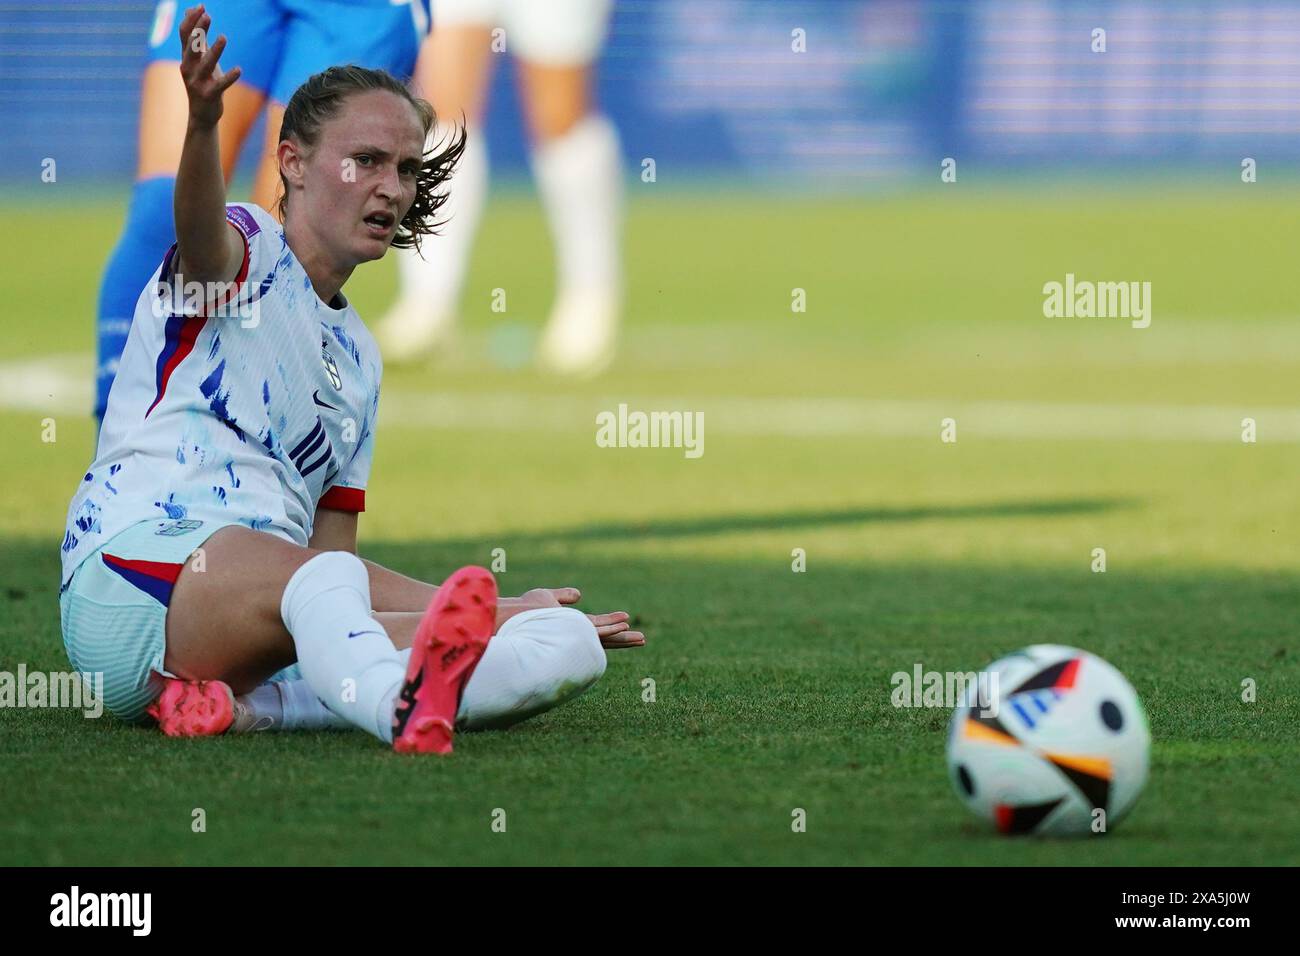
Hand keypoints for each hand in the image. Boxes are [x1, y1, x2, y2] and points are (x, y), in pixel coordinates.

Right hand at [178, 5, 240, 126]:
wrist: (201, 114)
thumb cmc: (203, 81)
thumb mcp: (199, 58)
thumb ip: (198, 36)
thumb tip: (193, 10)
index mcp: (186, 57)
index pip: (185, 35)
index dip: (192, 20)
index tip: (202, 6)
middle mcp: (188, 68)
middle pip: (191, 46)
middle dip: (199, 30)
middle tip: (208, 15)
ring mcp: (197, 82)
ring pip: (205, 64)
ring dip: (215, 51)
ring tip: (223, 37)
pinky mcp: (209, 95)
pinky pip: (220, 85)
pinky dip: (229, 77)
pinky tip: (239, 70)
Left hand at [499, 587, 645, 648]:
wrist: (514, 616)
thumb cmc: (524, 609)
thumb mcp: (547, 596)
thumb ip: (563, 596)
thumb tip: (578, 594)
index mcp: (571, 627)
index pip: (596, 628)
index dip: (611, 625)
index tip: (626, 622)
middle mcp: (575, 634)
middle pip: (605, 637)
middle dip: (623, 638)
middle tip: (642, 639)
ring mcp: (575, 633)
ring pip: (605, 637)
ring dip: (623, 636)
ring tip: (641, 638)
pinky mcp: (572, 630)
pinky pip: (596, 630)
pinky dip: (611, 628)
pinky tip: (624, 625)